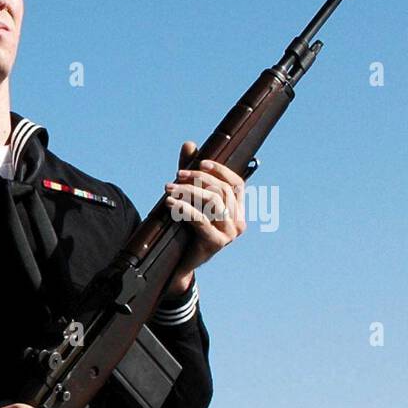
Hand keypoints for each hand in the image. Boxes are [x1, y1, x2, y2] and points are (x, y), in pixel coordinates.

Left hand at [164, 140, 247, 293]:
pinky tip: (170, 203)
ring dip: (189, 192)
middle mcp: (238, 220)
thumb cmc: (186, 230)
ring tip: (169, 189)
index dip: (220, 170)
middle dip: (198, 180)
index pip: (236, 183)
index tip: (200, 163)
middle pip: (221, 190)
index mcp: (237, 209)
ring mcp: (230, 233)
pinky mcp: (216, 242)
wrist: (179, 264)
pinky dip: (184, 208)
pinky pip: (201, 220)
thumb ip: (189, 174)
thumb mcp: (188, 199)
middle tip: (176, 176)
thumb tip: (189, 144)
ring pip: (213, 202)